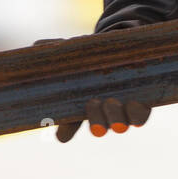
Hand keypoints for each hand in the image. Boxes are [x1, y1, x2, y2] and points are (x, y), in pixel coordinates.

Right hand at [32, 38, 152, 141]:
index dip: (65, 132)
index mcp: (77, 108)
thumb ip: (53, 49)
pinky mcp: (141, 104)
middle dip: (95, 120)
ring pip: (119, 124)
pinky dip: (136, 112)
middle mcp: (100, 114)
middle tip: (91, 103)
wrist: (120, 50)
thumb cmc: (87, 55)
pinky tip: (132, 102)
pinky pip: (140, 116)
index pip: (67, 129)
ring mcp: (121, 111)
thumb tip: (36, 46)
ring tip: (109, 101)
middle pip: (98, 128)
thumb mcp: (70, 51)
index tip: (63, 132)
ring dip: (115, 117)